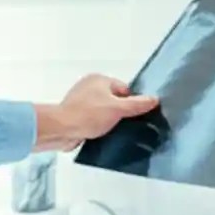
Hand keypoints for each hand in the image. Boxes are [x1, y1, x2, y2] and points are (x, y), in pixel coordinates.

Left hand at [34, 74, 157, 151]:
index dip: (131, 103)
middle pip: (114, 100)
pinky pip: (93, 120)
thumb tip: (153, 99)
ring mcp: (81, 101)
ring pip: (104, 111)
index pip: (124, 89)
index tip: (134, 115)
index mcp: (99, 79)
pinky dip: (98, 127)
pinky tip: (101, 135)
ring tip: (112, 131)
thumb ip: (137, 104)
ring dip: (108, 121)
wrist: (60, 130)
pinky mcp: (76, 115)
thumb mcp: (118, 109)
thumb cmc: (86, 115)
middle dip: (119, 113)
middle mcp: (89, 87)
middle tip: (123, 125)